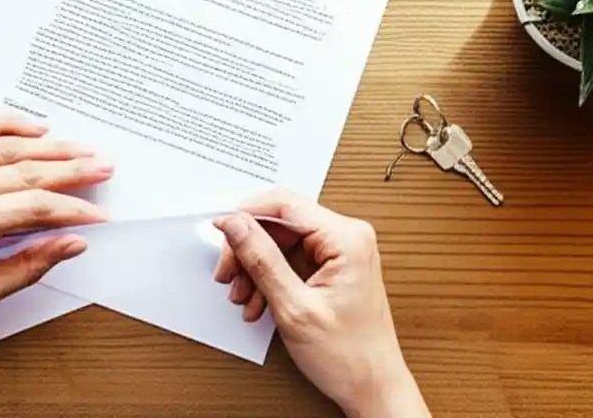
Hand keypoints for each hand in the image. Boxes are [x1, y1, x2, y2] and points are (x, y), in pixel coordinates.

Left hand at [0, 113, 110, 322]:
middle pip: (29, 171)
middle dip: (73, 170)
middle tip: (105, 167)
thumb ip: (26, 268)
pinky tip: (36, 127)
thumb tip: (70, 243)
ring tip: (82, 148)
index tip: (98, 215)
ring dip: (51, 146)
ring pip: (7, 148)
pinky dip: (7, 123)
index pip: (36, 208)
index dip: (74, 210)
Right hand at [212, 190, 428, 417]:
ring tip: (244, 296)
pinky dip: (269, 277)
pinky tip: (259, 301)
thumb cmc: (350, 356)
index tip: (220, 229)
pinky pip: (290, 258)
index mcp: (347, 238)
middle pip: (280, 223)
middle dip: (248, 249)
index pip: (284, 205)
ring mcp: (341, 252)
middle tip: (228, 274)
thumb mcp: (294, 307)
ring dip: (255, 267)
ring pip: (280, 242)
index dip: (245, 214)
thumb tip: (236, 224)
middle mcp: (348, 237)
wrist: (373, 388)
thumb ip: (262, 260)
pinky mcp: (333, 266)